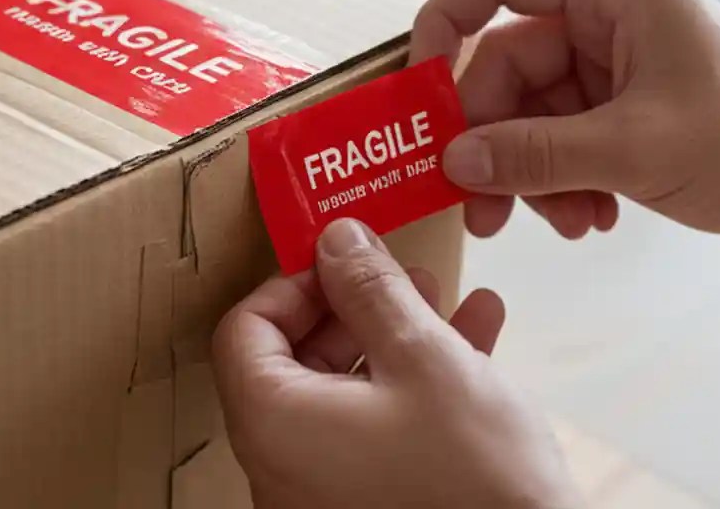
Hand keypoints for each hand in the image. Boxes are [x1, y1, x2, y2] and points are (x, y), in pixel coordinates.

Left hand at [212, 219, 577, 508]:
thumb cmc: (474, 480)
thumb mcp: (425, 359)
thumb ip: (372, 289)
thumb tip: (338, 238)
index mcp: (274, 423)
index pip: (244, 329)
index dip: (294, 284)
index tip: (344, 260)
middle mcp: (283, 464)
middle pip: (293, 360)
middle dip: (354, 307)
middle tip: (400, 275)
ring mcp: (324, 492)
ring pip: (344, 393)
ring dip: (393, 338)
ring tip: (446, 299)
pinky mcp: (369, 504)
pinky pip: (373, 431)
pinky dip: (412, 387)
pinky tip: (473, 342)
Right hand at [412, 0, 719, 255]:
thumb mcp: (635, 150)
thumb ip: (535, 154)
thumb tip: (455, 161)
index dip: (446, 21)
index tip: (421, 86)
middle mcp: (611, 20)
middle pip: (507, 64)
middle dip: (491, 137)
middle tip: (477, 202)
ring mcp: (618, 68)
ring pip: (530, 112)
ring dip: (528, 172)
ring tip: (555, 222)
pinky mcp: (627, 112)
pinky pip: (560, 139)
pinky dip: (559, 182)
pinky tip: (587, 220)